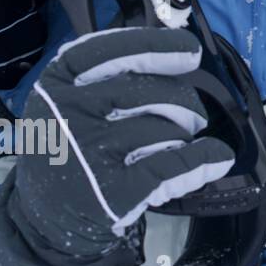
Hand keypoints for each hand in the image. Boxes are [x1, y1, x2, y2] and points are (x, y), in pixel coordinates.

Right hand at [0, 27, 234, 265]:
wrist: (47, 219)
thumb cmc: (74, 148)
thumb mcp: (72, 105)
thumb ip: (113, 76)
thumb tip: (181, 53)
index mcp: (56, 85)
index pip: (111, 50)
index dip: (157, 46)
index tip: (191, 52)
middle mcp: (67, 114)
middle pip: (150, 90)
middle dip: (184, 102)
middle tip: (191, 117)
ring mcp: (88, 153)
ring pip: (165, 129)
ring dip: (181, 137)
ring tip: (170, 146)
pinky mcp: (112, 192)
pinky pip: (175, 165)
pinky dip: (204, 159)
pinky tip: (218, 156)